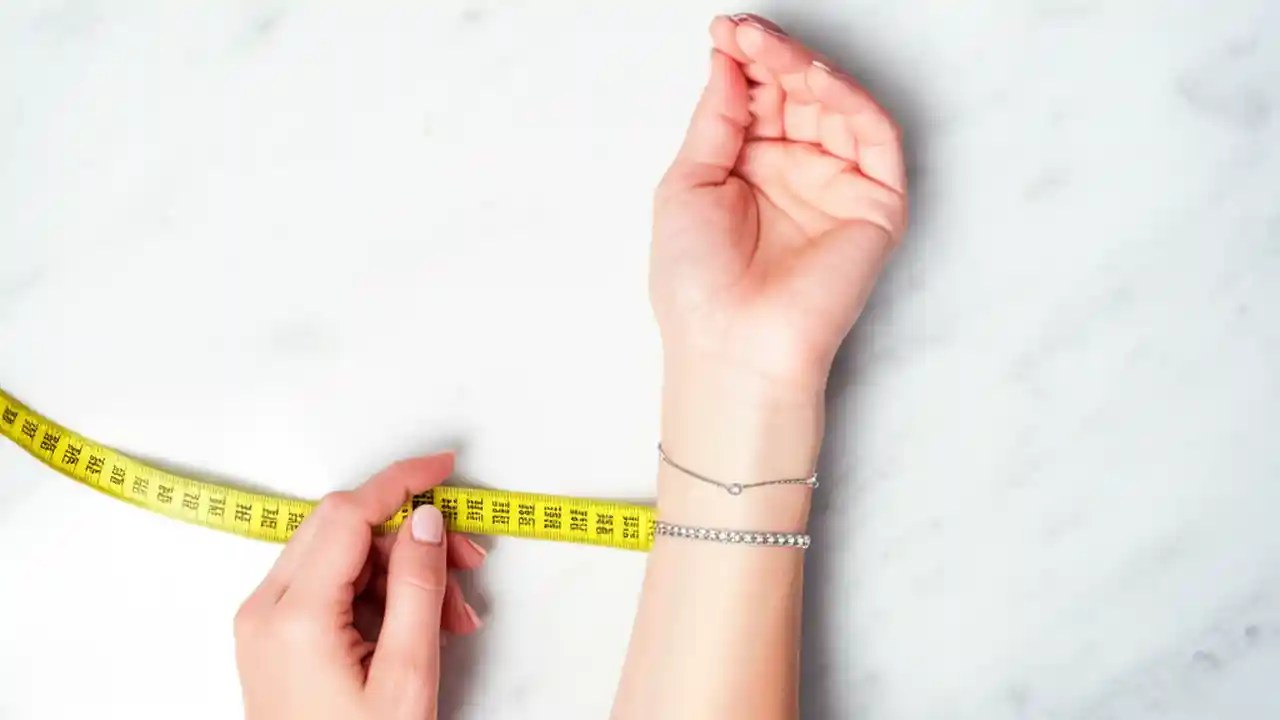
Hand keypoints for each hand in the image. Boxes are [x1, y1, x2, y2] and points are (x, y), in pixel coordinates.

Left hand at [234, 453, 485, 719]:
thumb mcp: (406, 676)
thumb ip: (418, 588)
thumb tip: (426, 522)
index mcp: (293, 616)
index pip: (348, 514)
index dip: (400, 482)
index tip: (443, 469)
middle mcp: (266, 610)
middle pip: (345, 532)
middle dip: (412, 537)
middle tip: (469, 559)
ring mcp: (266, 625)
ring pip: (343, 559)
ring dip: (403, 572)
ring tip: (454, 613)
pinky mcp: (276, 639)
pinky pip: (332, 589)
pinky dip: (381, 596)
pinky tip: (422, 624)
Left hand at [651, 14, 907, 394]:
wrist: (727, 347)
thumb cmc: (697, 285)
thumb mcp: (688, 183)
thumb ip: (717, 119)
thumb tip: (729, 59)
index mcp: (750, 170)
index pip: (760, 99)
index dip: (746, 63)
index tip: (723, 32)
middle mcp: (796, 174)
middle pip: (798, 96)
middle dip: (772, 59)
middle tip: (744, 34)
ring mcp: (837, 187)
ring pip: (836, 107)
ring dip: (805, 70)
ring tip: (768, 49)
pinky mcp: (875, 206)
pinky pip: (873, 138)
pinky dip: (848, 101)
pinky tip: (814, 79)